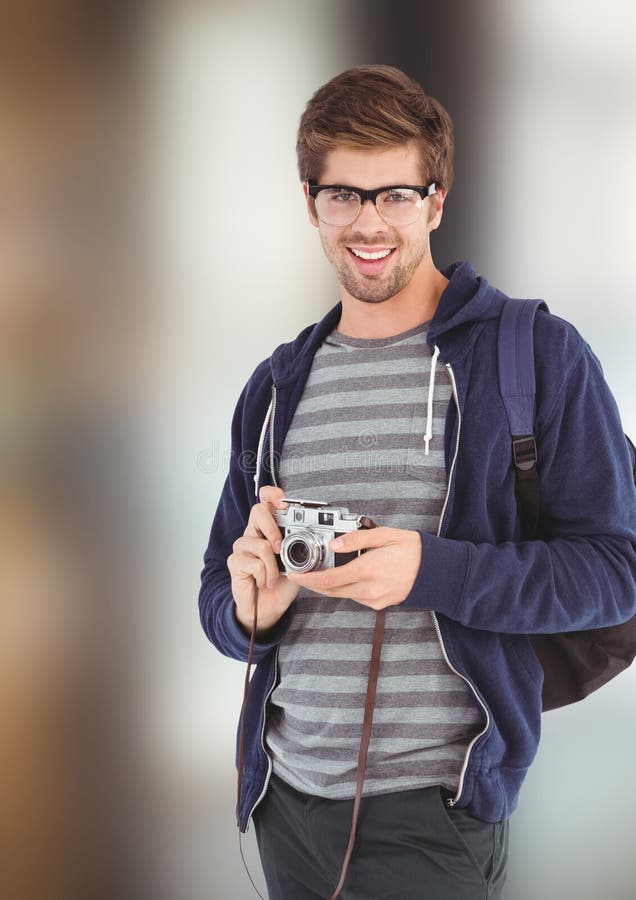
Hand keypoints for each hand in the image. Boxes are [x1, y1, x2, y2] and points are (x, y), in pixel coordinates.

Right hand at [227, 486, 299, 636]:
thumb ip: (305, 548)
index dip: (272, 494)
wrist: (269, 607)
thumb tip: (317, 537)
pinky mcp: (235, 562)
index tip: (284, 501)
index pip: (265, 499)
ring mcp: (242, 547)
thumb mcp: (300, 563)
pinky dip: (265, 576)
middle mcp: (253, 533)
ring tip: (275, 576)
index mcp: (268, 528)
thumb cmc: (282, 582)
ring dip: (273, 565)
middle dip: (274, 529)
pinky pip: (254, 563)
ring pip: (260, 544)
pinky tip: (264, 582)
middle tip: (280, 548)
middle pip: (258, 511)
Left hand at [286, 527, 421, 609]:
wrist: (437, 571)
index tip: (294, 575)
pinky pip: (355, 597)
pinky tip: (344, 577)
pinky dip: (344, 588)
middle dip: (312, 584)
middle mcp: (368, 589)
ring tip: (318, 573)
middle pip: (330, 590)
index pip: (328, 579)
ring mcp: (374, 599)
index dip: (308, 579)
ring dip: (327, 586)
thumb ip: (357, 538)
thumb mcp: (386, 535)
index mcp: (367, 570)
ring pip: (342, 595)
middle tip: (300, 575)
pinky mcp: (379, 603)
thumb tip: (335, 544)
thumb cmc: (413, 550)